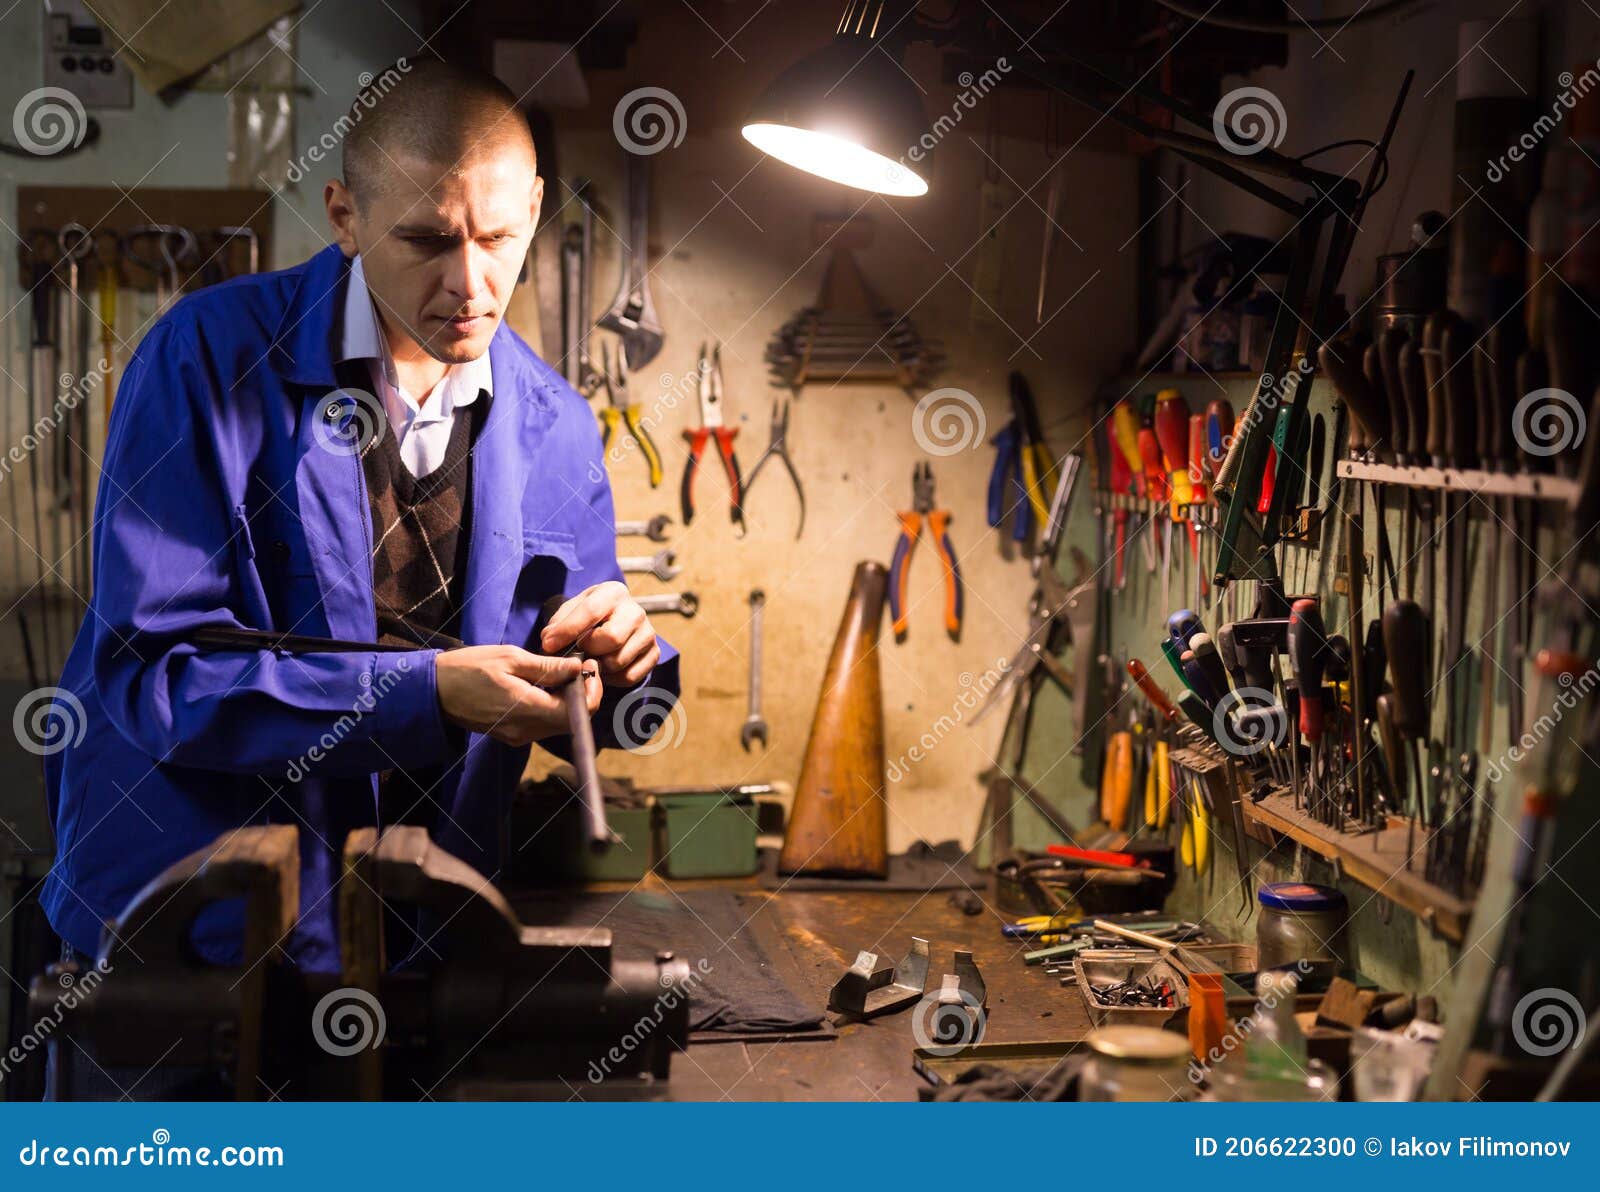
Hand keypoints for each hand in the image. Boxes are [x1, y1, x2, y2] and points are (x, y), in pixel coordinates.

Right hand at [435, 644, 600, 745]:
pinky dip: (551, 706)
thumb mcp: (510, 658)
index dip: (591, 691)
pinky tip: (543, 685)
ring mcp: (519, 736)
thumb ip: (547, 667)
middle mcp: (527, 731)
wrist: (433, 691)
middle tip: (578, 666)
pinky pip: (543, 723)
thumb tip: (578, 669)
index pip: (579, 712)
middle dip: (582, 694)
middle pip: (573, 720)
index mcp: (528, 709)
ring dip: (567, 700)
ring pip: (559, 723)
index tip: (588, 666)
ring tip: (560, 672)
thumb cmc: (469, 668)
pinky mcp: (512, 735)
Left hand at [540, 581, 659, 686]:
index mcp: (613, 593)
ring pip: (619, 661)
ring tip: (589, 661)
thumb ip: (558, 625)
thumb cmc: (588, 616)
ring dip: (598, 667)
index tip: (548, 645)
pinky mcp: (654, 654)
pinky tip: (604, 670)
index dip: (568, 631)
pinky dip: (612, 679)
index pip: (591, 611)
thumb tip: (550, 643)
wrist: (613, 622)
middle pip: (612, 638)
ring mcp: (648, 633)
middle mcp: (636, 611)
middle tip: (577, 653)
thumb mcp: (570, 611)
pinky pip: (629, 676)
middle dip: (588, 650)